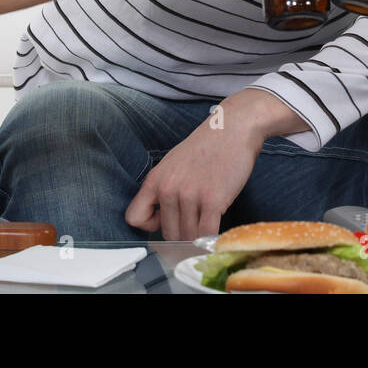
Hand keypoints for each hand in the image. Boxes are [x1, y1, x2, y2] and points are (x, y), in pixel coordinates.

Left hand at [124, 89, 307, 239]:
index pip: (135, 218)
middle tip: (196, 221)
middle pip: (167, 233)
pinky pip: (206, 234)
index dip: (150, 225)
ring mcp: (190, 195)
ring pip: (188, 236)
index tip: (164, 220)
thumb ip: (164, 188)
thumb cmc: (207, 146)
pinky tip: (216, 227)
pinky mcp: (213, 201)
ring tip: (208, 220)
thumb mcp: (173, 163)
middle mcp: (169, 189)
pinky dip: (211, 238)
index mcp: (155, 179)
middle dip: (182, 233)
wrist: (233, 128)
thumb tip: (160, 218)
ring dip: (198, 235)